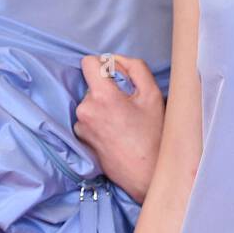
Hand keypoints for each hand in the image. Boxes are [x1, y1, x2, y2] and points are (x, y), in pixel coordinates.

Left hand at [75, 53, 163, 203]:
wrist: (145, 172)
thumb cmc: (152, 135)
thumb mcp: (152, 94)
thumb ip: (135, 67)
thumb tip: (116, 60)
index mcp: (102, 96)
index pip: (88, 63)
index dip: (104, 64)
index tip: (118, 75)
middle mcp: (85, 110)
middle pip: (92, 83)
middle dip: (108, 88)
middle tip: (128, 104)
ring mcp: (81, 126)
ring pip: (91, 101)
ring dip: (104, 104)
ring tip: (123, 120)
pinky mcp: (81, 139)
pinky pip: (88, 117)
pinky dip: (100, 118)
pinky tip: (116, 130)